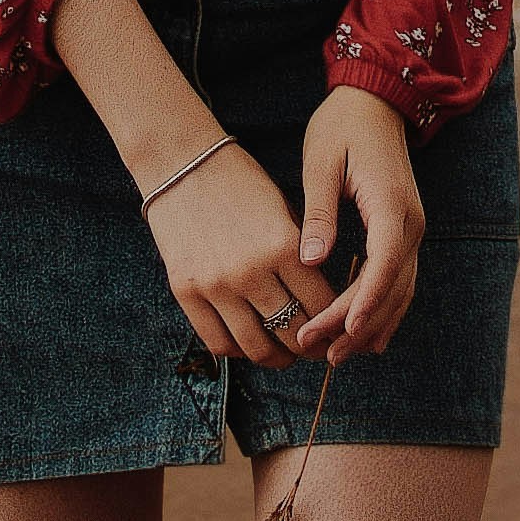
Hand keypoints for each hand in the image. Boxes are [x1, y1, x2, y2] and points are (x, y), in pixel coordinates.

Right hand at [143, 140, 336, 369]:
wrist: (182, 163)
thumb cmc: (241, 184)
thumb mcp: (284, 212)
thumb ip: (302, 257)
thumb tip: (324, 304)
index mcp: (283, 246)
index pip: (321, 305)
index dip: (334, 324)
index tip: (337, 330)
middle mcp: (251, 271)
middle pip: (294, 333)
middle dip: (311, 348)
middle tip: (315, 348)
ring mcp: (216, 285)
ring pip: (257, 348)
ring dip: (278, 357)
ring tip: (284, 353)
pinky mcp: (187, 292)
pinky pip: (219, 342)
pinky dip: (239, 351)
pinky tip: (248, 342)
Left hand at [286, 86, 423, 361]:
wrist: (374, 100)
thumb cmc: (342, 126)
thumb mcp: (321, 163)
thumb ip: (319, 213)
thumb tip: (311, 260)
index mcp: (392, 205)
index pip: (383, 266)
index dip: (362, 302)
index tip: (335, 329)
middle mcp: (411, 224)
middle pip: (392, 288)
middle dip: (358, 325)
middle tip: (320, 352)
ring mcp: (412, 230)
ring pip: (400, 291)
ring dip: (372, 325)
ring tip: (336, 354)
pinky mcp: (403, 232)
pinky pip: (400, 280)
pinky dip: (384, 310)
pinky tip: (366, 336)